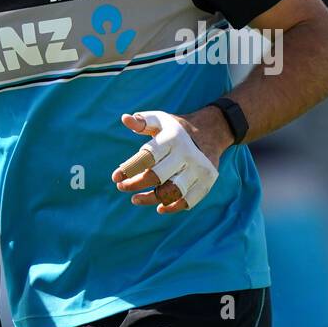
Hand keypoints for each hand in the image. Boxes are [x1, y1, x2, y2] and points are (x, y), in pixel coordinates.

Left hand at [111, 108, 229, 212]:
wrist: (211, 133)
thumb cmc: (177, 130)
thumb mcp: (161, 120)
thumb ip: (143, 121)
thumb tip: (125, 119)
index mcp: (173, 138)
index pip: (147, 156)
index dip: (129, 168)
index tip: (115, 177)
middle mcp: (187, 154)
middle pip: (157, 176)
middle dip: (136, 184)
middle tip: (122, 187)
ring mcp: (199, 169)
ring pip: (172, 192)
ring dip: (150, 199)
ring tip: (135, 199)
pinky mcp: (207, 181)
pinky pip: (189, 201)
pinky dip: (173, 207)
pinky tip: (159, 208)